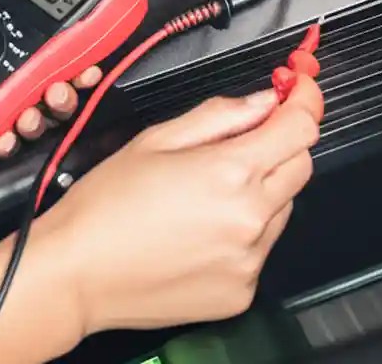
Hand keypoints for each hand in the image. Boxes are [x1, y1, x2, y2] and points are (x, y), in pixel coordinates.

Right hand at [36, 77, 323, 334]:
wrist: (75, 274)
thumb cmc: (105, 207)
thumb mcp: (157, 138)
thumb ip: (221, 115)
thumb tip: (265, 101)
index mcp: (230, 172)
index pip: (301, 127)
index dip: (305, 101)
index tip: (300, 89)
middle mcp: (249, 218)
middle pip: (300, 165)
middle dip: (280, 145)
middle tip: (240, 144)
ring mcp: (249, 259)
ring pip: (284, 208)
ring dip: (262, 192)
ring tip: (205, 198)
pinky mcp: (242, 291)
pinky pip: (262, 248)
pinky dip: (244, 234)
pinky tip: (201, 233)